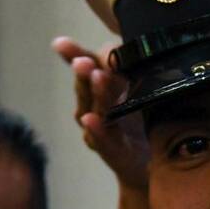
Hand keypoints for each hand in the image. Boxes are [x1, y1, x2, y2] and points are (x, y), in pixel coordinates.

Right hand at [52, 36, 149, 190]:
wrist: (149, 166)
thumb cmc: (141, 123)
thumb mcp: (137, 90)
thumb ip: (127, 67)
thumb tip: (121, 42)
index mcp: (98, 93)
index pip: (85, 70)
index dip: (73, 55)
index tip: (60, 44)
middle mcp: (94, 112)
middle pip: (86, 90)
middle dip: (84, 74)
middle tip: (83, 60)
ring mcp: (102, 134)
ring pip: (96, 112)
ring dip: (95, 94)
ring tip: (96, 77)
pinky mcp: (115, 154)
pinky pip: (105, 142)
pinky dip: (97, 131)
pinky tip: (91, 120)